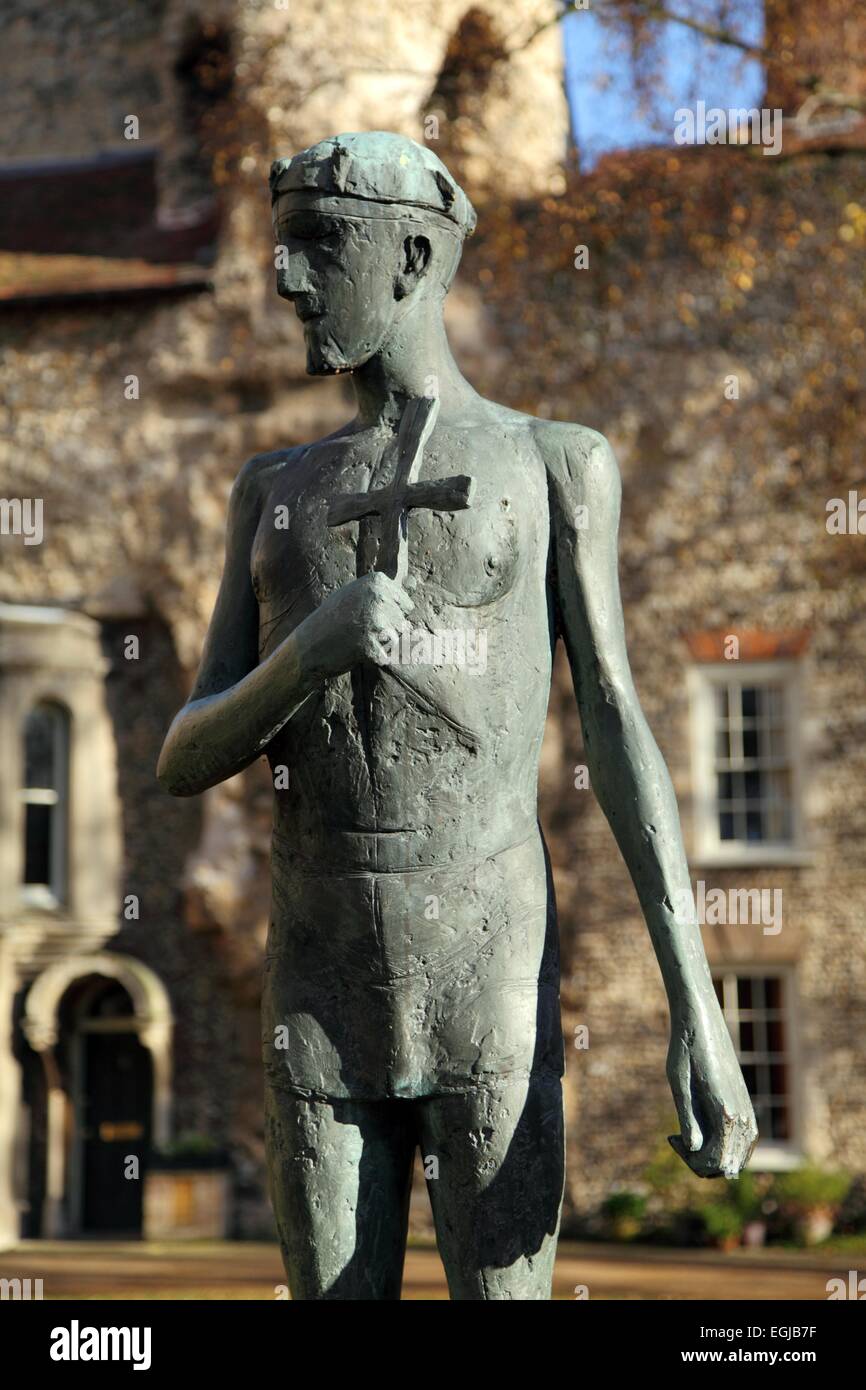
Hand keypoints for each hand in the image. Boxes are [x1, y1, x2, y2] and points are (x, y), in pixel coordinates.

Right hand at [300, 570, 413, 679]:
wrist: (307, 646)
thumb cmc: (334, 620)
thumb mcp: (358, 596)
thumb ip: (385, 592)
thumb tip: (416, 585)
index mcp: (377, 582)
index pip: (406, 606)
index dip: (389, 616)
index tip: (365, 615)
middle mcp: (378, 598)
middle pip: (403, 624)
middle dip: (386, 632)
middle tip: (358, 630)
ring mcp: (374, 622)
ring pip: (397, 640)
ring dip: (381, 645)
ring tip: (357, 640)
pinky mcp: (369, 646)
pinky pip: (387, 657)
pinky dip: (374, 659)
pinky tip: (355, 652)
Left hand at [666, 1007, 757, 1178]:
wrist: (702, 1024)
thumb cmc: (686, 1051)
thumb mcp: (679, 1086)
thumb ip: (688, 1120)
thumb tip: (695, 1149)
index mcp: (726, 1114)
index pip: (715, 1162)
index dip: (690, 1160)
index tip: (672, 1137)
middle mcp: (744, 1118)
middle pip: (726, 1165)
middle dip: (700, 1161)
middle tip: (677, 1137)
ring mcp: (749, 1115)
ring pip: (735, 1158)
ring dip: (711, 1156)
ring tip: (687, 1134)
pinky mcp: (747, 1109)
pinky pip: (741, 1145)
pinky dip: (722, 1147)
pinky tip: (701, 1129)